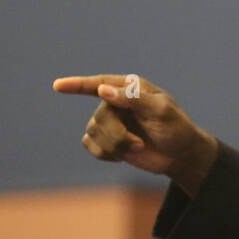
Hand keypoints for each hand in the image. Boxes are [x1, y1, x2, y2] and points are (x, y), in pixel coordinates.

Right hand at [52, 73, 218, 195]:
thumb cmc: (176, 128)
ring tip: (137, 147)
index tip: (58, 86)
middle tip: (139, 143)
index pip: (100, 83)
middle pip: (99, 117)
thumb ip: (133, 99)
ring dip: (115, 146)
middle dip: (117, 135)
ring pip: (92, 132)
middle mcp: (116, 101)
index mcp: (130, 88)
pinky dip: (104, 153)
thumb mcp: (161, 111)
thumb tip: (103, 90)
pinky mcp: (106, 139)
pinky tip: (121, 156)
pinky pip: (89, 144)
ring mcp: (110, 120)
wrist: (180, 155)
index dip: (77, 85)